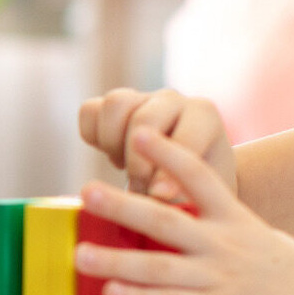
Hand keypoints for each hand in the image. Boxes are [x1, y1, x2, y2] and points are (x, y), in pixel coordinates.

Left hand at [74, 129, 293, 294]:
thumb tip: (186, 218)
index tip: (139, 132)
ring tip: (79, 255)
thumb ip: (224, 227)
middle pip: (165, 220)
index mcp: (235, 219)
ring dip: (116, 260)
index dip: (168, 152)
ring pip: (159, 267)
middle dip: (122, 206)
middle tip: (85, 192)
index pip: (199, 176)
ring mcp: (221, 279)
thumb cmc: (293, 276)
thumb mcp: (261, 238)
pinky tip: (109, 294)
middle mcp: (224, 244)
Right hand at [79, 87, 235, 202]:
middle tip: (141, 188)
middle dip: (137, 161)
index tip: (159, 196)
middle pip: (144, 118)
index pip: (184, 135)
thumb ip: (180, 194)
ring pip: (114, 104)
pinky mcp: (113, 106)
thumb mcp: (196, 193)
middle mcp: (173, 100)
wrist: (182, 176)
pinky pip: (89, 111)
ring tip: (125, 168)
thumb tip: (154, 195)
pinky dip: (93, 136)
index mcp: (203, 115)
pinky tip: (114, 156)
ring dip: (113, 143)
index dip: (168, 169)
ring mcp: (141, 98)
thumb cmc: (194, 188)